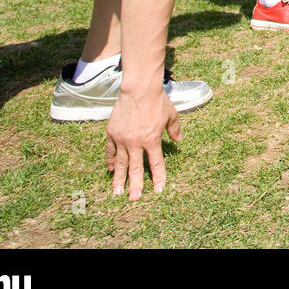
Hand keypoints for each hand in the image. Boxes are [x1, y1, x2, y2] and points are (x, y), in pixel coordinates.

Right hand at [106, 85, 180, 199]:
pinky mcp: (112, 133)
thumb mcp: (171, 115)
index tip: (158, 190)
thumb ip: (174, 129)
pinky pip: (110, 150)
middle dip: (135, 185)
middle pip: (136, 168)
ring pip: (120, 163)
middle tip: (134, 199)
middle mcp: (136, 142)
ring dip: (119, 179)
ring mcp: (122, 139)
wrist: (139, 89)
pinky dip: (109, 161)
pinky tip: (109, 170)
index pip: (156, 163)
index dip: (158, 177)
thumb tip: (179, 140)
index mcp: (152, 140)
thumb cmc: (157, 101)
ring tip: (116, 193)